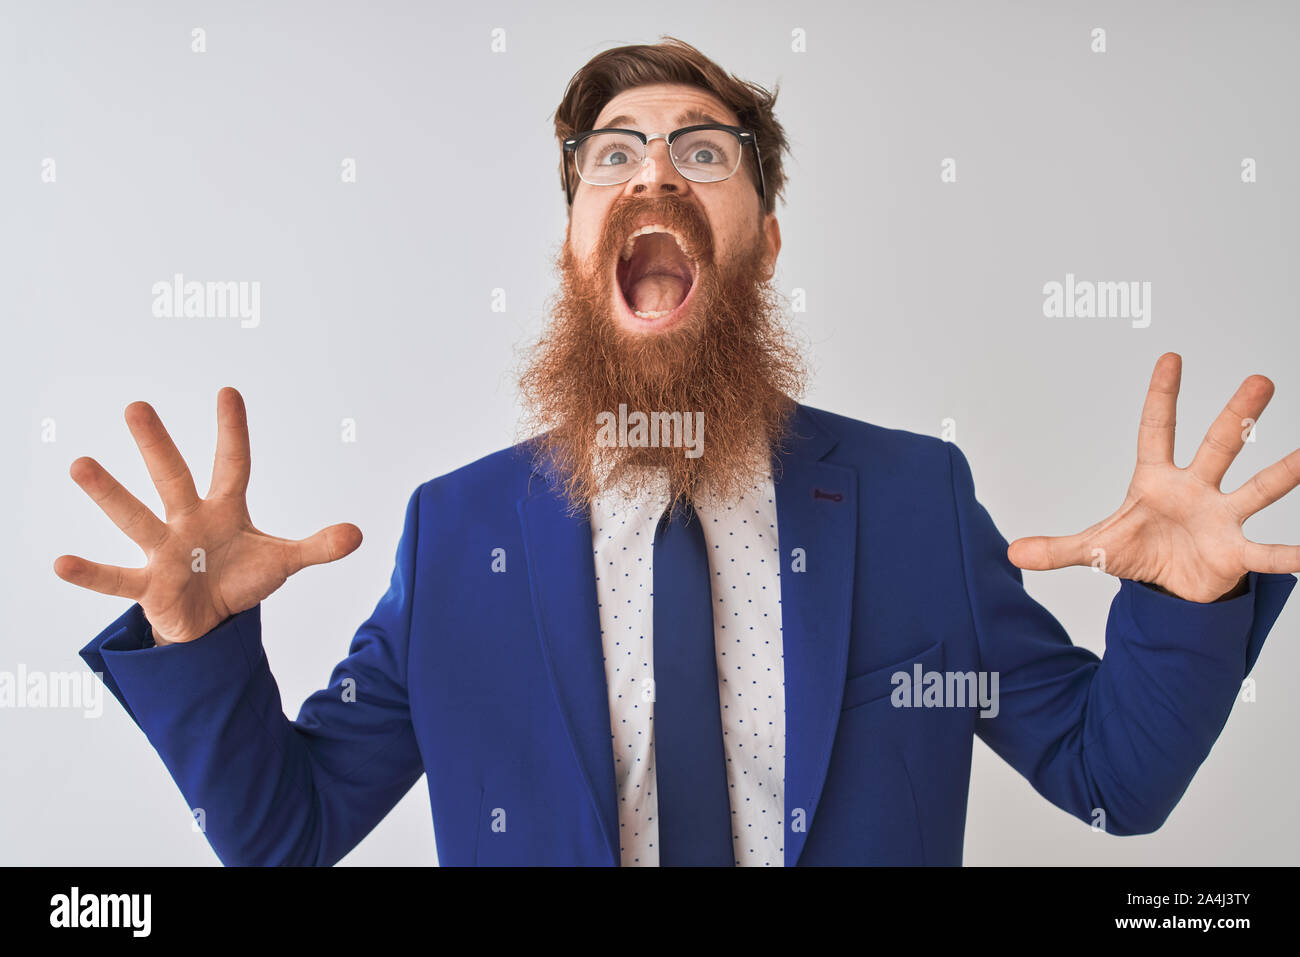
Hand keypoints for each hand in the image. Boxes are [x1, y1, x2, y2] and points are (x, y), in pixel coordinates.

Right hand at [54, 388, 361, 642]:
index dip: (234, 432)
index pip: (234, 464)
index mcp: (225, 509)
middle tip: (136, 405)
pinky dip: (90, 574)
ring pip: (136, 518)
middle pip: (174, 478)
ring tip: (80, 464)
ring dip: (110, 494)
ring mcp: (164, 551)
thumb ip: (317, 547)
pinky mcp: (148, 586)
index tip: (229, 391)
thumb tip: (358, 533)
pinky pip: (116, 578)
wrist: (211, 619)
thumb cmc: (240, 577)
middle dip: (157, 445)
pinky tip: (60, 562)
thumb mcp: (283, 562)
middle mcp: (188, 521)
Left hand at [1007, 353, 1299, 602]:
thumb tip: (1012, 553)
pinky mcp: (1236, 552)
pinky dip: (1288, 556)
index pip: (1156, 429)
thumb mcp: (1095, 549)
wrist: (1171, 588)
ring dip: (1284, 473)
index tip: (1171, 358)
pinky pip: (1266, 552)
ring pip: (1256, 490)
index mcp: (1157, 481)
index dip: (1162, 396)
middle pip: (1218, 445)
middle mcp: (1196, 490)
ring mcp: (1221, 518)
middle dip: (1238, 415)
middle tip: (1260, 379)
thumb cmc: (1140, 553)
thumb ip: (1058, 549)